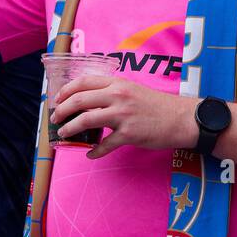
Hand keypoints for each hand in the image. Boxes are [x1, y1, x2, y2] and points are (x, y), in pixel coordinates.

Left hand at [50, 75, 197, 159]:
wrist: (180, 118)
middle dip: (62, 111)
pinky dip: (94, 152)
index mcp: (118, 84)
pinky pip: (104, 145)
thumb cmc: (157, 105)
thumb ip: (112, 93)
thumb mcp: (133, 91)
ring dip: (70, 130)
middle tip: (56, 119)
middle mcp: (119, 96)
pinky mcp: (129, 134)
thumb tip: (87, 103)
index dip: (65, 91)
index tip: (57, 100)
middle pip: (79, 101)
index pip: (83, 82)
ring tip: (64, 135)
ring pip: (86, 121)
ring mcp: (123, 115)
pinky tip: (90, 154)